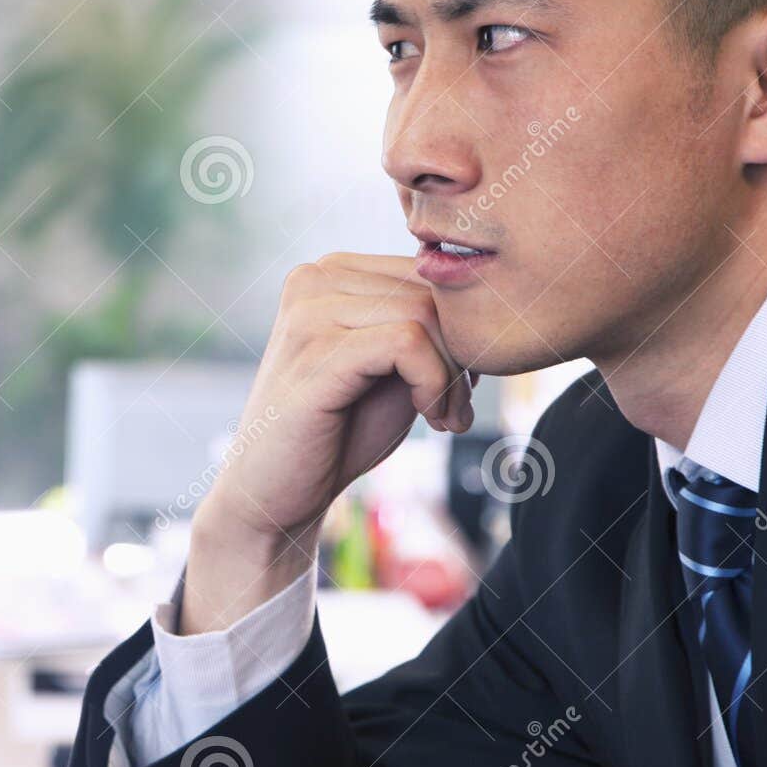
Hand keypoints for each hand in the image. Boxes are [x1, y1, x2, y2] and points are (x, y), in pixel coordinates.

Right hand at [182, 252, 472, 631]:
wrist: (275, 494)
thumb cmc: (337, 432)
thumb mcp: (392, 367)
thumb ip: (426, 327)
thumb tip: (491, 304)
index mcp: (329, 272)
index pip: (428, 271)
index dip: (460, 329)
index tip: (459, 386)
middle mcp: (313, 278)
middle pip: (431, 291)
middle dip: (462, 354)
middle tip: (457, 410)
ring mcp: (309, 312)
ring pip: (426, 315)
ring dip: (453, 376)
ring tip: (445, 418)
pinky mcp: (316, 352)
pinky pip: (408, 343)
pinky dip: (436, 384)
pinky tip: (431, 417)